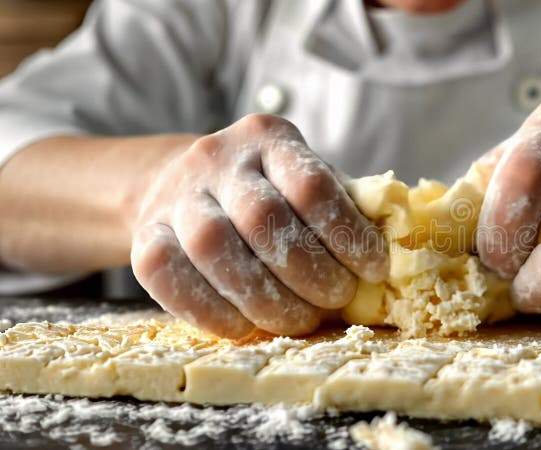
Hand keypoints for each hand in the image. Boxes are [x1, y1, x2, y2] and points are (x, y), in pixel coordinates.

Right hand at [130, 115, 388, 336]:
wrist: (182, 184)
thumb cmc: (266, 192)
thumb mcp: (303, 182)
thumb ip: (340, 208)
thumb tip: (394, 257)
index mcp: (269, 138)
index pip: (313, 185)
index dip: (348, 236)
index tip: (373, 271)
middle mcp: (217, 157)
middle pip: (263, 219)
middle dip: (309, 273)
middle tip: (334, 302)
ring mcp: (175, 194)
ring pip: (214, 247)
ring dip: (265, 298)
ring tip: (297, 320)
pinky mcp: (144, 234)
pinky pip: (169, 276)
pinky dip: (212, 312)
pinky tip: (245, 326)